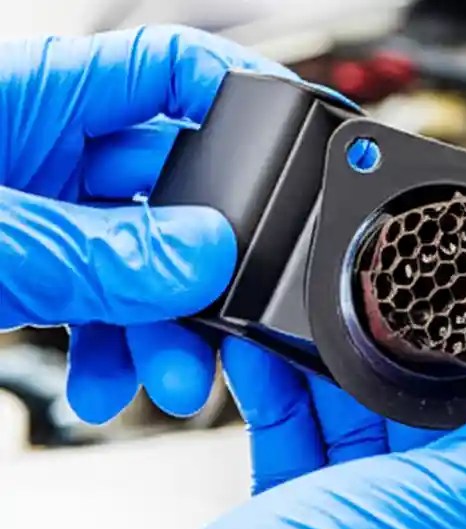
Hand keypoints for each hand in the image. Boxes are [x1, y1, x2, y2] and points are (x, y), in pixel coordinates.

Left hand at [0, 26, 292, 422]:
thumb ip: (92, 252)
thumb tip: (202, 258)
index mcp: (29, 91)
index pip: (169, 67)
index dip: (243, 96)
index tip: (299, 146)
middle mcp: (39, 145)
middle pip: (168, 184)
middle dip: (199, 262)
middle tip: (217, 318)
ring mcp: (28, 212)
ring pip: (140, 258)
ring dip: (161, 324)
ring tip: (161, 378)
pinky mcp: (12, 274)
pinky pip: (95, 303)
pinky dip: (111, 349)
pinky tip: (107, 387)